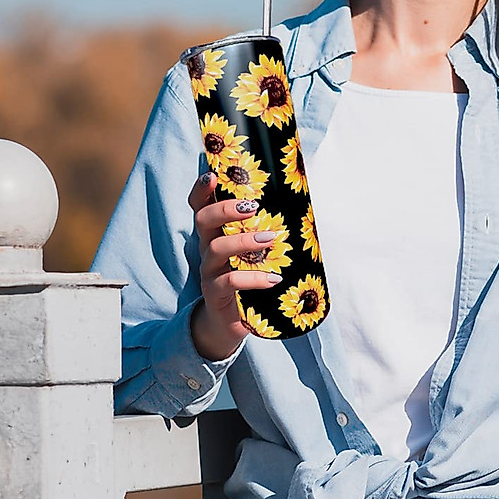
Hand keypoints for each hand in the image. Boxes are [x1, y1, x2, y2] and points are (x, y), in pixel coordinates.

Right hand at [188, 172, 285, 360]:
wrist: (228, 322)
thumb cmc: (245, 280)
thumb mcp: (252, 254)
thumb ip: (262, 231)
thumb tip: (299, 208)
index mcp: (214, 234)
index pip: (199, 207)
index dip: (201, 190)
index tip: (212, 175)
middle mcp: (207, 249)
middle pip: (203, 220)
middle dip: (225, 209)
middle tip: (252, 206)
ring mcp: (209, 271)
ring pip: (217, 248)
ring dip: (244, 240)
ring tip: (270, 238)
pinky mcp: (215, 294)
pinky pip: (230, 281)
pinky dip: (254, 278)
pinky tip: (274, 279)